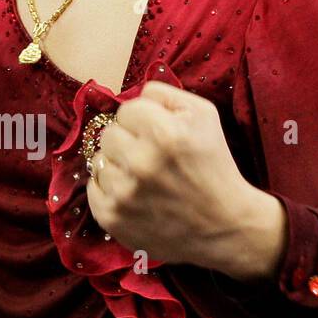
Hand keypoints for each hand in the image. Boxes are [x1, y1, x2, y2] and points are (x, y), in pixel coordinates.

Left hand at [85, 80, 287, 280]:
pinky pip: (93, 187)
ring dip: (118, 165)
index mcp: (164, 133)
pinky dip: (109, 188)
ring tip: (144, 178)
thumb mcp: (204, 116)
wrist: (224, 225)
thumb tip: (135, 92)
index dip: (143, 120)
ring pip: (99, 160)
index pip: (127, 109)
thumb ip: (165, 94)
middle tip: (151, 157)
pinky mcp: (112, 217)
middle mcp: (141, 162)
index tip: (158, 134)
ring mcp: (123, 193)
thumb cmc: (214, 166)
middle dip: (128, 141)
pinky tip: (134, 194)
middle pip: (109, 133)